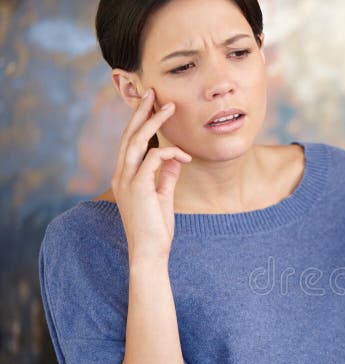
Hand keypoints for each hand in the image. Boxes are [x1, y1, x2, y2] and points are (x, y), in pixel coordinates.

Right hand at [111, 89, 190, 263]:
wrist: (149, 251)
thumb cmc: (156, 228)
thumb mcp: (163, 198)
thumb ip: (166, 177)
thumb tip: (175, 158)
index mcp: (125, 176)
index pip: (130, 142)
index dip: (139, 122)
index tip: (152, 105)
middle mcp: (121, 174)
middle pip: (129, 135)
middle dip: (141, 112)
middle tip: (153, 92)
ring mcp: (127, 180)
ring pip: (137, 141)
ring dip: (153, 122)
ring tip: (168, 106)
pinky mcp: (138, 186)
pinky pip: (154, 159)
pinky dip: (171, 152)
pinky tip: (185, 155)